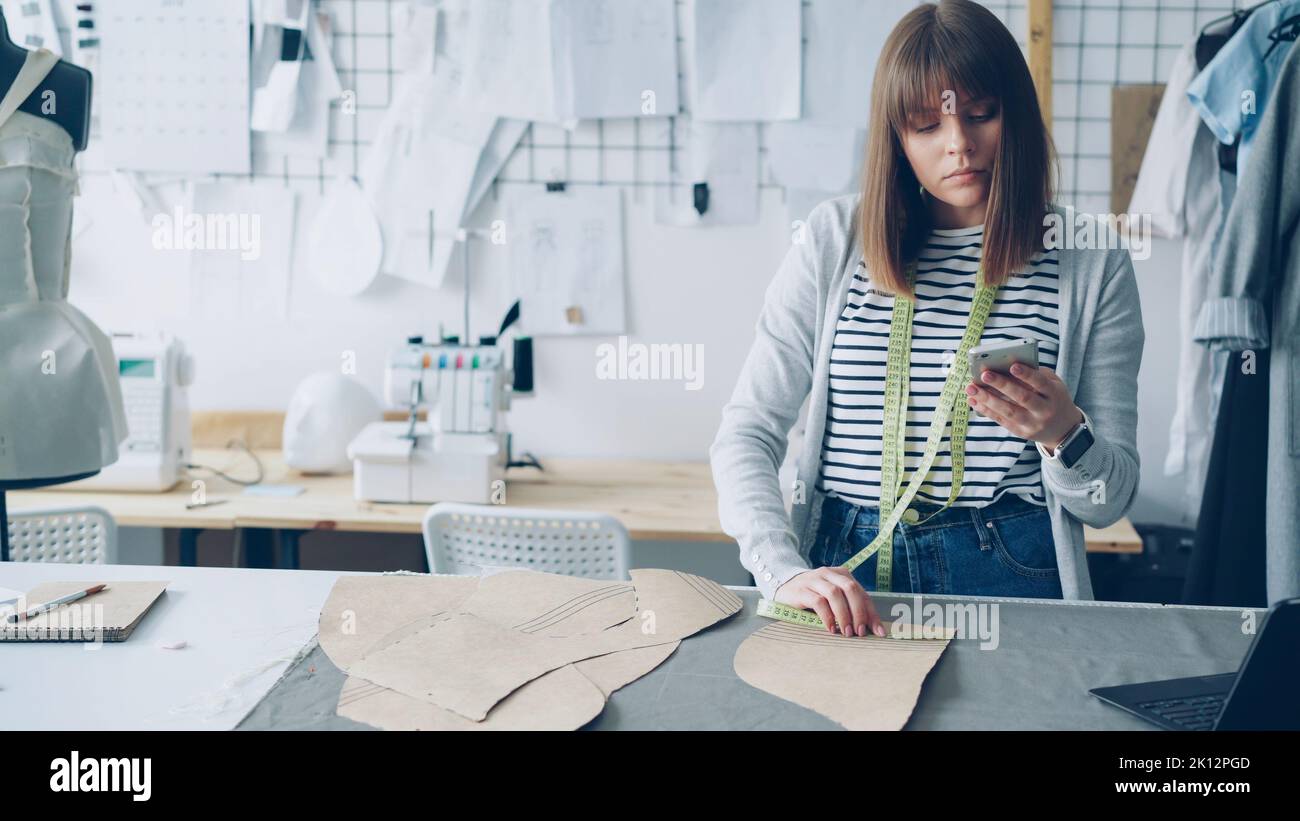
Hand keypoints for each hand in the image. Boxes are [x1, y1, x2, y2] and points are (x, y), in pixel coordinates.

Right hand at [774, 567, 884, 636]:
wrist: (783, 587)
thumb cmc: (813, 596)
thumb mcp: (833, 599)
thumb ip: (850, 608)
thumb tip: (872, 629)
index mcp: (842, 574)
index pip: (861, 593)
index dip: (871, 613)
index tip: (877, 632)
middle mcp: (829, 574)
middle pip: (850, 589)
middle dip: (858, 612)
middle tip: (859, 632)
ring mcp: (814, 580)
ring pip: (835, 594)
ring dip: (843, 615)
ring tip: (846, 632)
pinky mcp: (801, 589)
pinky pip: (818, 601)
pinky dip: (827, 616)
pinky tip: (830, 628)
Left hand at [966, 364, 1082, 446]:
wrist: (1063, 429)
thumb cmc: (1053, 398)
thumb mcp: (1053, 384)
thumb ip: (1035, 374)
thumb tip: (1006, 364)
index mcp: (1054, 394)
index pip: (1041, 383)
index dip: (1027, 375)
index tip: (1012, 365)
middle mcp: (1045, 410)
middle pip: (1023, 398)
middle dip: (1002, 385)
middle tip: (985, 374)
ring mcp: (1033, 423)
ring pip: (1008, 411)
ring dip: (987, 399)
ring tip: (971, 387)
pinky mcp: (1021, 432)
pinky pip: (1001, 420)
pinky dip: (985, 409)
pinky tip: (973, 400)